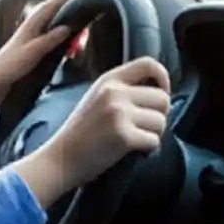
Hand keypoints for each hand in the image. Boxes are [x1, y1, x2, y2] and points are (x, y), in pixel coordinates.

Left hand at [0, 0, 76, 107]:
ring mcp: (36, 33)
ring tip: (81, 41)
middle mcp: (36, 24)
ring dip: (72, 31)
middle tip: (87, 26)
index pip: (54, 2)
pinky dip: (66, 40)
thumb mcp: (34, 51)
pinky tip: (71, 50)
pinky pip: (56, 36)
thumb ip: (51, 39)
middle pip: (60, 12)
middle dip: (75, 16)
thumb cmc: (12, 64)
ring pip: (59, 25)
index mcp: (34, 21)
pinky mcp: (37, 44)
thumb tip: (68, 27)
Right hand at [14, 57, 170, 207]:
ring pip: (161, 121)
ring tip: (136, 140)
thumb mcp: (96, 98)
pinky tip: (132, 151)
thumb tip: (157, 92)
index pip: (149, 64)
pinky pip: (154, 141)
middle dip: (160, 116)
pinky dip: (148, 149)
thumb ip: (122, 90)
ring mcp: (119, 113)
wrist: (60, 159)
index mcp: (109, 80)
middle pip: (162, 98)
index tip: (161, 94)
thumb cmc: (80, 133)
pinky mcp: (123, 136)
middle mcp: (114, 92)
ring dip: (154, 134)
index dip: (163, 78)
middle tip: (145, 127)